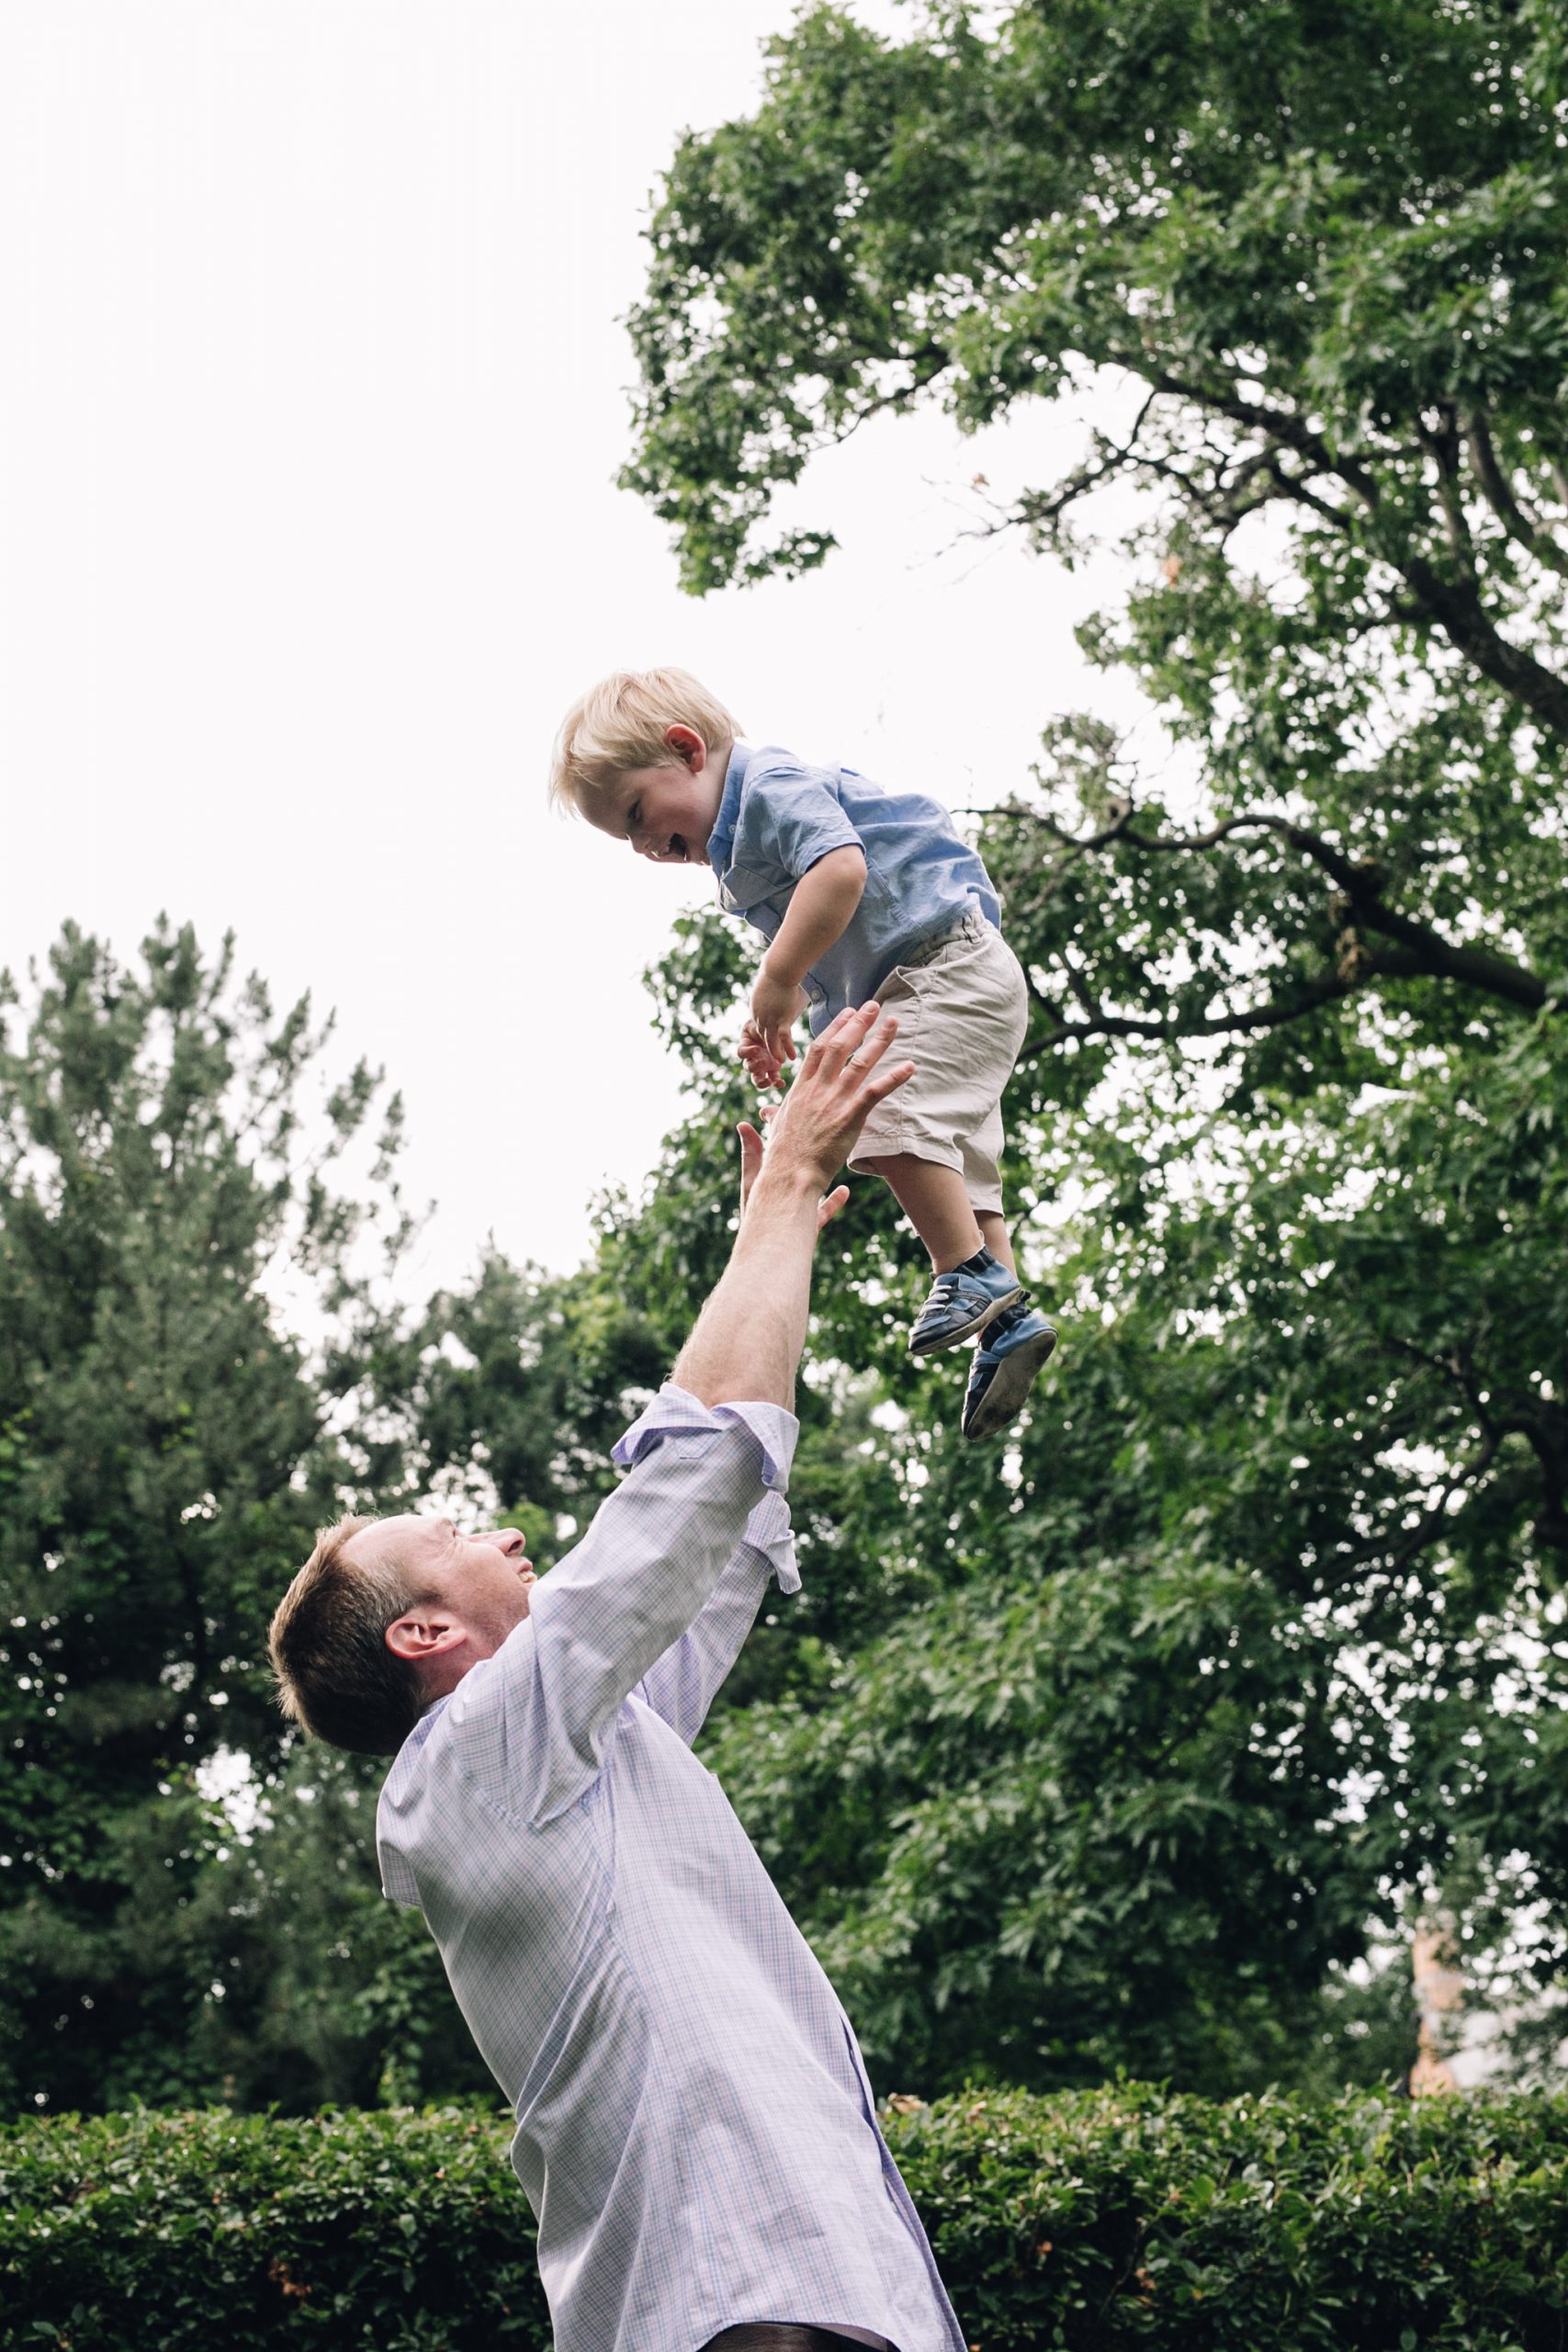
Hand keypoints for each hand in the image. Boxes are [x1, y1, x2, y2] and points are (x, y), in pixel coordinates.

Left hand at [738, 1106, 848, 1230]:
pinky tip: (846, 1191)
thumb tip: (742, 1123)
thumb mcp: (754, 1179)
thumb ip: (752, 1154)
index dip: (787, 1137)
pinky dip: (835, 1200)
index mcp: (770, 1180)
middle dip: (812, 1156)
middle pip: (801, 1170)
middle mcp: (785, 1194)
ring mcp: (797, 1209)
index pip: (779, 1153)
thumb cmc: (756, 1215)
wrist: (768, 1250)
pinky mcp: (807, 1223)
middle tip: (828, 1138)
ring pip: (815, 1188)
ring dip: (825, 1176)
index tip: (800, 1121)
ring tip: (839, 1161)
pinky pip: (824, 1210)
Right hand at [739, 1017, 784, 1092]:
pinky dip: (776, 1083)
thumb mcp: (759, 1022)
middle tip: (763, 1062)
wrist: (774, 1025)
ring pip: (757, 1078)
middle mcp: (752, 1058)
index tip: (756, 1049)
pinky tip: (781, 1084)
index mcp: (746, 1046)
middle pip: (748, 1067)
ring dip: (762, 1080)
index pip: (741, 1052)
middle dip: (754, 1067)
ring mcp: (761, 1065)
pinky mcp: (772, 1070)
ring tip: (768, 1081)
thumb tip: (759, 1027)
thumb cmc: (763, 1023)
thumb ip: (758, 1027)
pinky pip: (772, 1079)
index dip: (747, 1052)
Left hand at [749, 969, 808, 1071]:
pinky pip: (784, 1038)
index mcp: (755, 1011)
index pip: (759, 1030)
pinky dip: (788, 1049)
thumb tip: (773, 993)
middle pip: (763, 1039)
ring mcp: (770, 1019)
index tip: (768, 1046)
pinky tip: (792, 1057)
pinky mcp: (782, 1018)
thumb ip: (769, 995)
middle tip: (772, 1059)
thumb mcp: (767, 988)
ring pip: (771, 1042)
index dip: (764, 1039)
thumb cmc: (775, 974)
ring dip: (776, 1053)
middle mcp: (760, 1018)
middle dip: (767, 1050)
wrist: (778, 970)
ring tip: (781, 1063)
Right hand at [753, 1001, 913, 1199]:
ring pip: (859, 1062)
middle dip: (858, 1023)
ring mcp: (834, 1101)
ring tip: (894, 1024)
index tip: (847, 1013)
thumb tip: (759, 1118)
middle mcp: (817, 1089)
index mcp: (800, 1088)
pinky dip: (894, 1077)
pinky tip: (909, 1066)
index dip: (834, 1028)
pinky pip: (876, 1091)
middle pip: (840, 1046)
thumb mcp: (772, 1131)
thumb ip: (770, 1119)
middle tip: (874, 1006)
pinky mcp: (850, 1116)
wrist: (789, 1175)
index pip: (818, 1048)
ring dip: (879, 1040)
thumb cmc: (781, 1157)